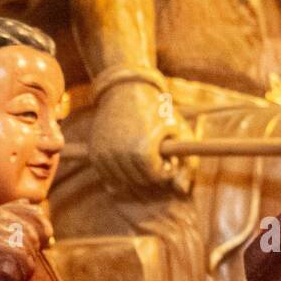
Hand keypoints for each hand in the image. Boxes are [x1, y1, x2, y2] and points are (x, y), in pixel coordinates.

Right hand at [88, 79, 187, 194]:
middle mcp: (122, 156)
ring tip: (142, 155)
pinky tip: (128, 157)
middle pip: (140, 180)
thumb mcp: (176, 129)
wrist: (124, 90)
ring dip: (135, 172)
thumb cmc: (155, 109)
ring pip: (123, 180)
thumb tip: (181, 190)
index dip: (167, 169)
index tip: (169, 158)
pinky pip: (109, 176)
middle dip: (151, 171)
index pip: (157, 176)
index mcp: (143, 151)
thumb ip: (184, 159)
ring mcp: (106, 156)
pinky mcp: (95, 155)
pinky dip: (119, 171)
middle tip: (156, 156)